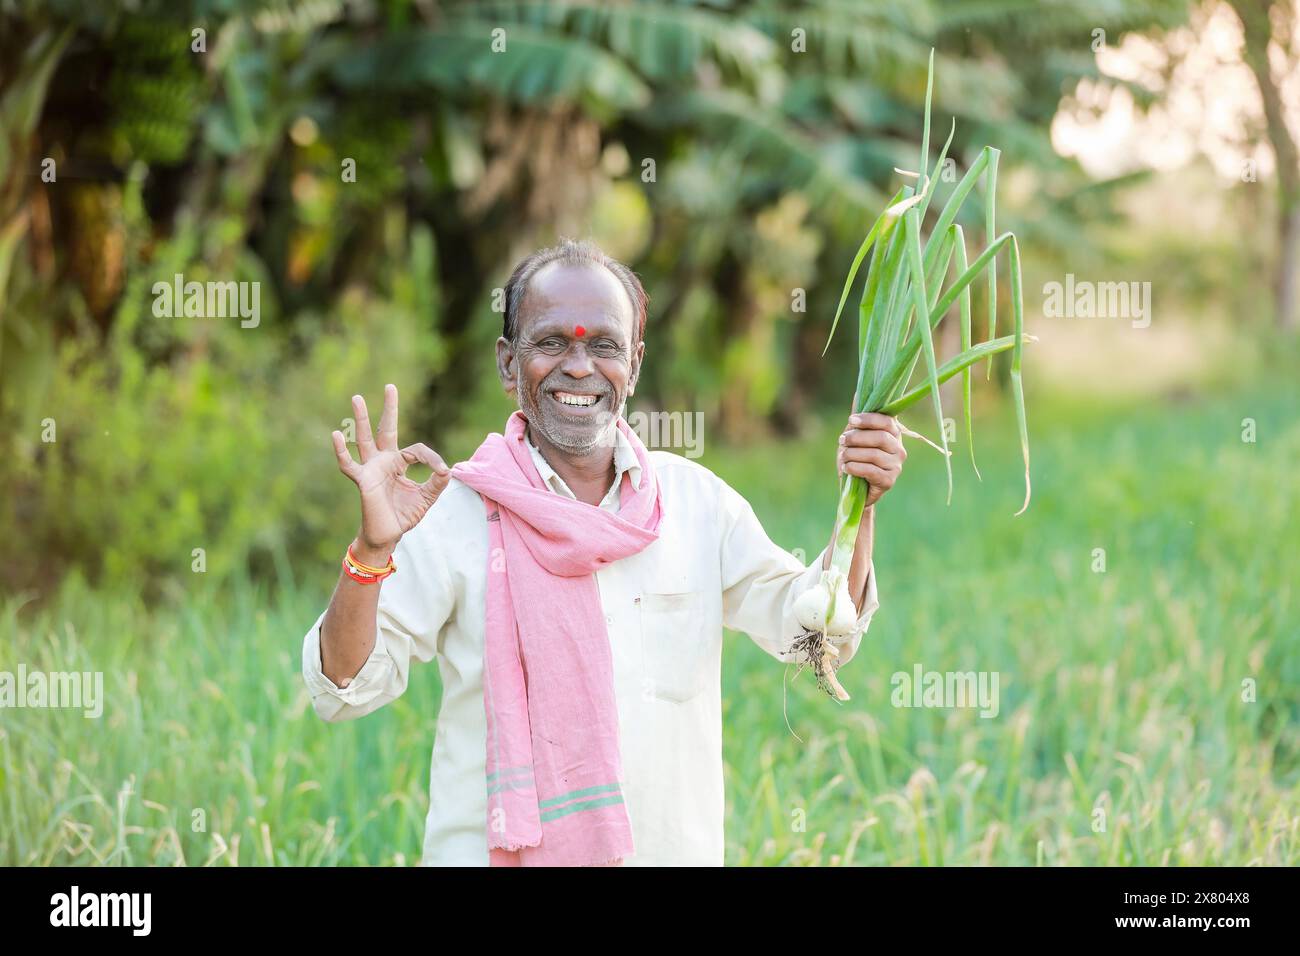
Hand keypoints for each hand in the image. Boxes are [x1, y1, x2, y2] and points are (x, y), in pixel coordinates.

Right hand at [331, 384, 450, 553]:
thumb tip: (448, 470)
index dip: (431, 457)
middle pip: (385, 429)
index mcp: (399, 463)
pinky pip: (349, 465)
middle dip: (389, 409)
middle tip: (390, 386)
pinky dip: (341, 451)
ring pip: (364, 439)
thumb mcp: (426, 498)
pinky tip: (335, 434)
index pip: (416, 449)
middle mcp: (383, 461)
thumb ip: (437, 483)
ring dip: (360, 419)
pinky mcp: (363, 481)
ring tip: (357, 398)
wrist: (388, 534)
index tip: (442, 470)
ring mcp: (371, 469)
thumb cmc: (404, 515)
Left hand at [836, 412, 905, 507]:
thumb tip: (857, 392)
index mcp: (893, 434)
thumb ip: (858, 419)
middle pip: (880, 438)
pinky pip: (871, 471)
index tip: (851, 420)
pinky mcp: (889, 481)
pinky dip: (855, 468)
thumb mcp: (855, 437)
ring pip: (874, 455)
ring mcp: (896, 466)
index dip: (868, 419)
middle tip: (842, 440)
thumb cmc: (856, 458)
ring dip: (852, 454)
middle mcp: (899, 448)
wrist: (855, 489)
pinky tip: (846, 467)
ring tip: (843, 457)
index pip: (886, 421)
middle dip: (857, 438)